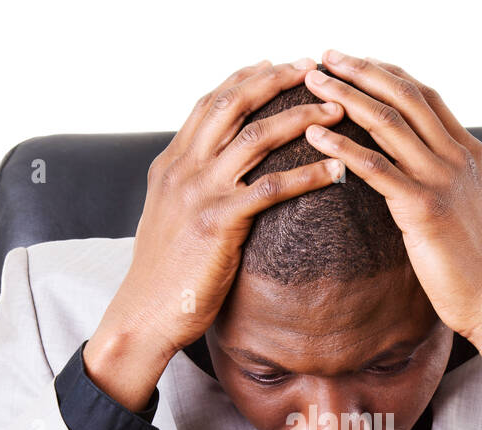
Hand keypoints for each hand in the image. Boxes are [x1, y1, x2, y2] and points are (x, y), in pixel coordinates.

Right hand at [84, 58, 346, 409]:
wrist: (143, 314)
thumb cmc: (163, 277)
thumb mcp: (169, 220)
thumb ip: (189, 192)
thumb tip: (214, 182)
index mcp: (171, 164)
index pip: (209, 105)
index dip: (244, 80)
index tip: (275, 64)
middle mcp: (183, 169)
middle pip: (233, 105)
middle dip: (276, 80)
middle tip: (313, 69)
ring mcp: (199, 193)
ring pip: (256, 137)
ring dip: (301, 117)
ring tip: (336, 109)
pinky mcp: (218, 222)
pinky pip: (271, 188)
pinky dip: (308, 174)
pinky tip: (337, 170)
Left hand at [300, 51, 481, 409]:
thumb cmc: (479, 266)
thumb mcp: (471, 209)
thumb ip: (450, 182)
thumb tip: (423, 172)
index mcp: (471, 153)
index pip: (425, 96)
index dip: (388, 74)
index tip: (356, 62)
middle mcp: (459, 158)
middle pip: (405, 97)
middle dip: (362, 71)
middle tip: (326, 56)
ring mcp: (444, 181)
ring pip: (388, 123)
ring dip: (345, 96)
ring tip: (311, 81)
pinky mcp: (424, 209)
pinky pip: (376, 168)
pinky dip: (342, 145)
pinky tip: (315, 134)